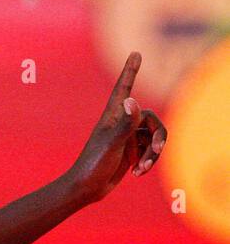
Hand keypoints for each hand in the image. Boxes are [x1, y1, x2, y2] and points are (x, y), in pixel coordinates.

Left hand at [65, 51, 167, 204]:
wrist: (85, 190)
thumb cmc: (93, 166)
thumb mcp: (111, 144)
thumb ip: (124, 124)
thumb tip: (132, 100)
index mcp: (112, 117)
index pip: (123, 89)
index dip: (129, 72)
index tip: (135, 53)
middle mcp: (120, 124)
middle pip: (151, 119)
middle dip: (158, 136)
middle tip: (157, 150)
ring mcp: (126, 138)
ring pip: (153, 136)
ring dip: (153, 153)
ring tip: (142, 168)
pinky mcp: (130, 151)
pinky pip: (150, 149)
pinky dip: (149, 160)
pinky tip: (138, 173)